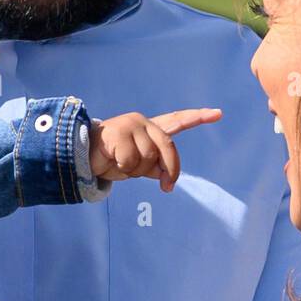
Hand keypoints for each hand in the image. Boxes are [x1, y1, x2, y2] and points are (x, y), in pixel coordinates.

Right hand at [90, 107, 221, 190]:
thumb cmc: (112, 160)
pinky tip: (111, 160)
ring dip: (135, 171)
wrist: (82, 155)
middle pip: (168, 147)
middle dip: (170, 169)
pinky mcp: (118, 131)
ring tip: (120, 165)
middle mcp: (143, 123)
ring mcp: (131, 125)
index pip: (177, 121)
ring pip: (148, 158)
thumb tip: (168, 176)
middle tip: (167, 187)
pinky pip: (130, 160)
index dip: (198, 117)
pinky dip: (122, 167)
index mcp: (150, 130)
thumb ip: (155, 167)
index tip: (218, 113)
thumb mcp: (138, 166)